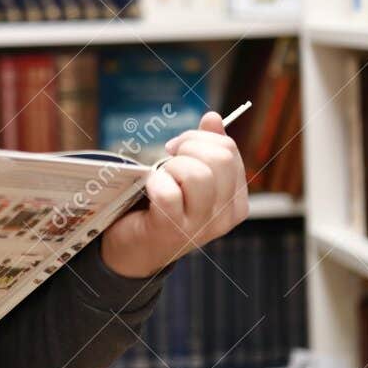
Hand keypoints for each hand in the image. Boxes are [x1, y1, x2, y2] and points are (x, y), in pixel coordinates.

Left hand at [98, 111, 249, 278]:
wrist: (132, 249)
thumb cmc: (161, 208)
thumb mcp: (188, 176)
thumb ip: (204, 148)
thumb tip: (214, 118)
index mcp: (235, 201)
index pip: (229, 150)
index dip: (199, 139)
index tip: (177, 149)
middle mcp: (224, 216)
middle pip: (220, 157)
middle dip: (187, 146)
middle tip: (168, 159)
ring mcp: (200, 226)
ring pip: (199, 174)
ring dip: (171, 167)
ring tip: (160, 177)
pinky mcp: (171, 231)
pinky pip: (168, 193)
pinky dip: (154, 183)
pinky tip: (148, 190)